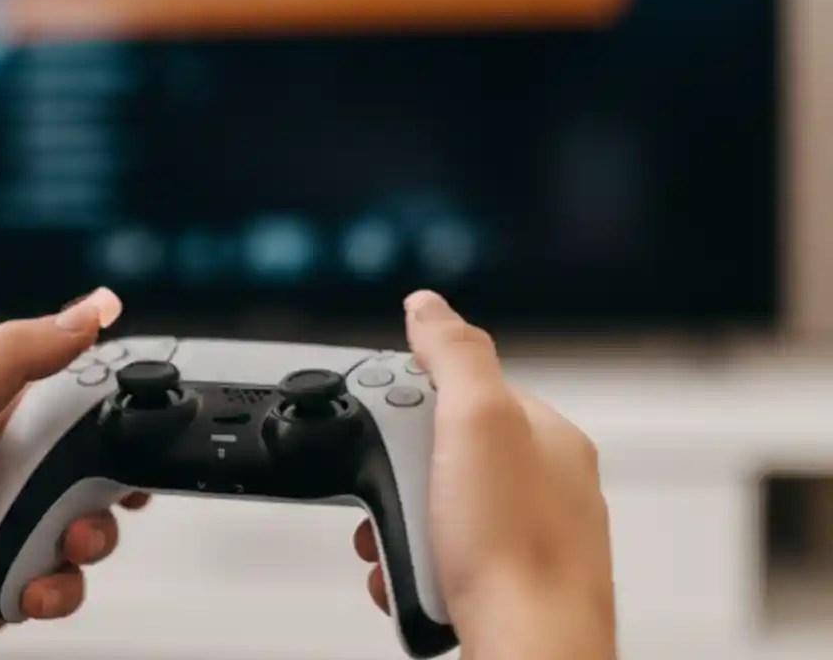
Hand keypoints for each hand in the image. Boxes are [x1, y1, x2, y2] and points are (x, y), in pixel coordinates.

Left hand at [0, 288, 144, 659]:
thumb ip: (18, 355)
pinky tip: (23, 591)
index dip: (113, 403)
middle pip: (98, 463)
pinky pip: (70, 583)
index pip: (76, 390)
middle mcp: (10, 470)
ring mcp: (15, 528)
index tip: (133, 417)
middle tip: (79, 495)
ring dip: (84, 543)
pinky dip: (57, 590)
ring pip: (93, 526)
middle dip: (105, 486)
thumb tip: (89, 309)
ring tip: (48, 550)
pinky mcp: (17, 581)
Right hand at [353, 291, 614, 659]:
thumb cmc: (514, 550)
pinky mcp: (505, 586)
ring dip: (399, 525)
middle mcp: (546, 486)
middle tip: (385, 497)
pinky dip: (413, 567)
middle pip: (442, 452)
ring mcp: (527, 538)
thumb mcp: (477, 420)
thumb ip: (452, 353)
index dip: (412, 400)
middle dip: (398, 475)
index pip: (466, 387)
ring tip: (396, 547)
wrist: (528, 653)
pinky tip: (411, 581)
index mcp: (547, 436)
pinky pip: (442, 560)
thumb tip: (427, 304)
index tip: (381, 420)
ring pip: (438, 510)